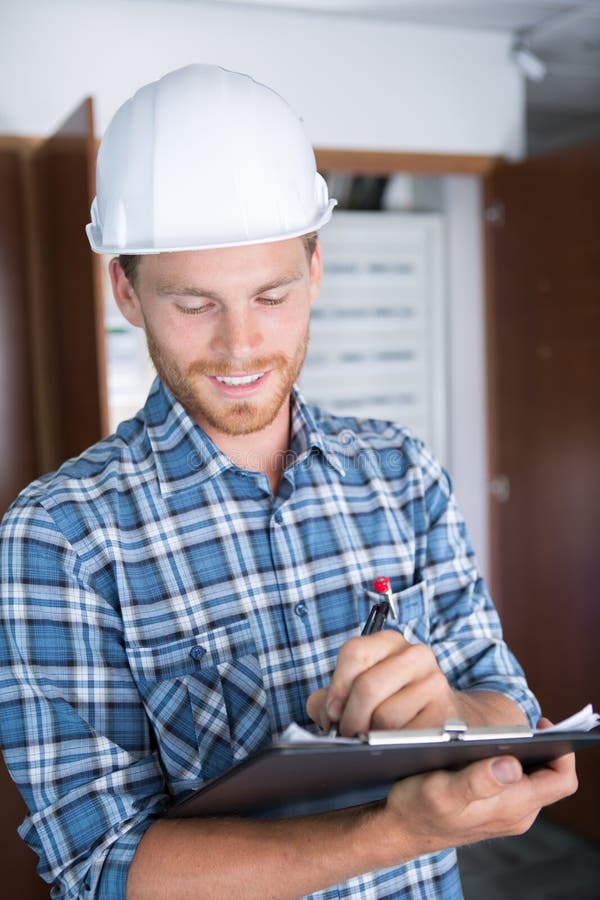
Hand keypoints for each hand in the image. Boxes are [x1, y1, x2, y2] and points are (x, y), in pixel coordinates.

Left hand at [307, 631, 459, 735]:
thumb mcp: (360, 687)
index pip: (354, 652)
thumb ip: (330, 697)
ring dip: (371, 736)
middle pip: (368, 686)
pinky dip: (394, 746)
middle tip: (347, 734)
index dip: (337, 687)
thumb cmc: (392, 701)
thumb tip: (324, 712)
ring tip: (370, 739)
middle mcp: (416, 655)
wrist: (440, 715)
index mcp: (390, 642)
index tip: (332, 711)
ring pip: (386, 716)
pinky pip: (407, 736)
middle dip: (350, 718)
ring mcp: (435, 682)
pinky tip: (393, 745)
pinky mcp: (445, 713)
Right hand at [375, 718, 577, 857]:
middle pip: (549, 776)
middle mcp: (516, 813)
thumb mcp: (442, 790)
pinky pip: (515, 783)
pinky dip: (507, 763)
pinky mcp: (494, 809)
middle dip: (541, 748)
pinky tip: (485, 751)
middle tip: (520, 723)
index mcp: (512, 807)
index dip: (562, 750)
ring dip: (523, 755)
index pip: (562, 779)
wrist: (400, 829)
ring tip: (501, 734)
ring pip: (532, 779)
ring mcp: (506, 813)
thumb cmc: (418, 807)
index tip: (541, 725)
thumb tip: (512, 764)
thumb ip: (478, 780)